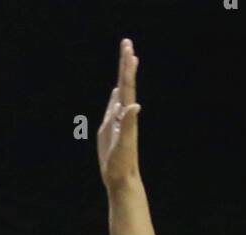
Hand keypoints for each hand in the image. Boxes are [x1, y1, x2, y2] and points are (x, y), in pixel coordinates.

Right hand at [98, 39, 141, 188]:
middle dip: (126, 64)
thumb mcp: (125, 143)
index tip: (129, 49)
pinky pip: (113, 108)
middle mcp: (123, 115)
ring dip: (124, 76)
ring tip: (128, 60)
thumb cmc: (122, 164)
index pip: (127, 86)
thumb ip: (128, 123)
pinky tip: (116, 93)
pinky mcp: (110, 130)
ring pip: (121, 93)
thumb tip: (135, 105)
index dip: (127, 67)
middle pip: (125, 84)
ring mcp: (117, 121)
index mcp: (126, 115)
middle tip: (127, 43)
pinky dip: (115, 97)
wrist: (121, 179)